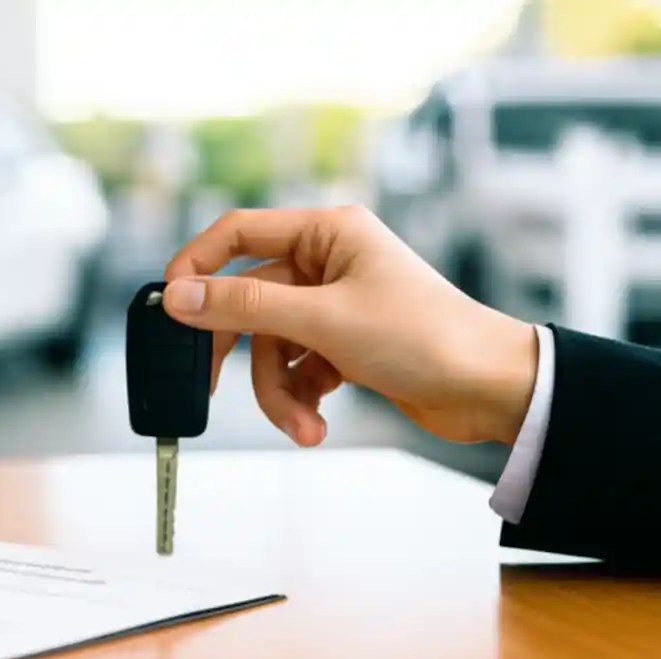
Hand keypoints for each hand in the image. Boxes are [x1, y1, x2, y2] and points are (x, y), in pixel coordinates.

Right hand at [162, 206, 537, 447]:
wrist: (491, 391)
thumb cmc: (425, 338)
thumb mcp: (323, 322)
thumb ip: (244, 308)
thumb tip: (179, 297)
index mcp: (327, 232)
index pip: (238, 233)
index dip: (196, 265)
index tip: (169, 305)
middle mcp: (328, 262)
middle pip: (248, 301)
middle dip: (239, 352)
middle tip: (208, 385)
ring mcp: (335, 305)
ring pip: (270, 346)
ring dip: (278, 392)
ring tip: (302, 425)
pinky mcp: (343, 344)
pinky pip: (295, 368)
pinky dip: (300, 398)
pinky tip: (316, 422)